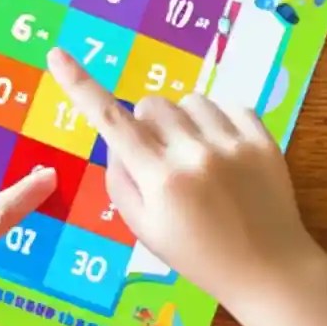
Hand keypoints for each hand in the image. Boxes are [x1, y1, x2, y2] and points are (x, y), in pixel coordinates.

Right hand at [47, 47, 317, 303]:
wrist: (269, 270)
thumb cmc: (198, 255)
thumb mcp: (144, 229)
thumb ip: (120, 180)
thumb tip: (115, 139)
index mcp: (160, 179)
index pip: (111, 120)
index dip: (80, 85)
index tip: (57, 54)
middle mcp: (194, 154)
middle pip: (152, 104)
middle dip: (147, 124)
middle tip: (161, 158)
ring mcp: (233, 144)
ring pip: (190, 100)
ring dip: (184, 120)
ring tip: (197, 156)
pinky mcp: (262, 140)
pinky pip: (229, 104)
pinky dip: (219, 121)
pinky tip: (224, 151)